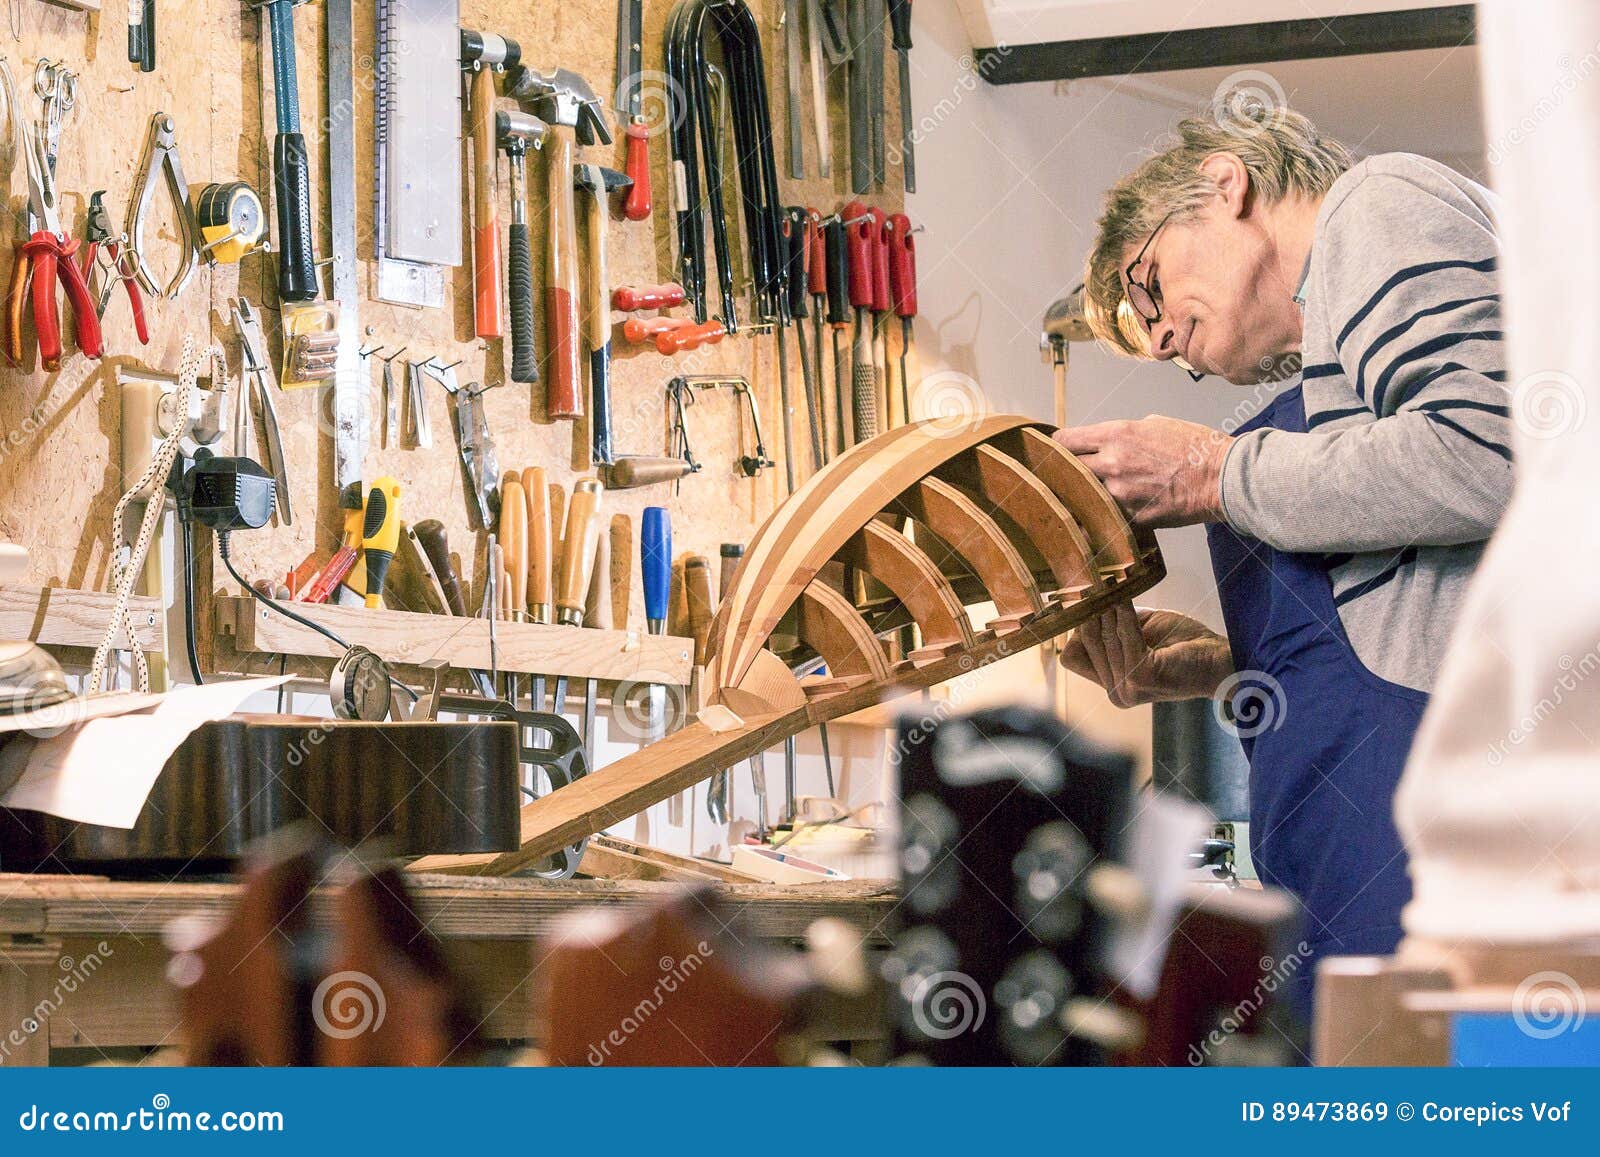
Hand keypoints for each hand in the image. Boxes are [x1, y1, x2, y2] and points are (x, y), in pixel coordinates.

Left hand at [1054, 416, 1230, 527]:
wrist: (1222, 476)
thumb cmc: (1195, 447)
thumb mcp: (1155, 425)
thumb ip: (1123, 434)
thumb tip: (1104, 442)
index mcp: (1115, 435)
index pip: (1065, 442)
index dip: (1056, 449)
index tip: (1054, 454)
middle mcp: (1111, 463)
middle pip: (1066, 471)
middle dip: (1063, 474)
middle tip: (1063, 478)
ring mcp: (1119, 493)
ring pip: (1084, 497)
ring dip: (1084, 497)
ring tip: (1088, 498)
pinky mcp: (1131, 516)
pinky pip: (1108, 516)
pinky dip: (1107, 516)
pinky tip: (1110, 515)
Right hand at [1060, 602, 1232, 707]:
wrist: (1221, 661)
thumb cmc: (1184, 645)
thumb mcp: (1138, 632)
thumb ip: (1112, 624)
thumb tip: (1086, 598)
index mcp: (1113, 685)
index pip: (1071, 658)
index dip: (1075, 631)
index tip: (1084, 603)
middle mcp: (1116, 693)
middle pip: (1084, 645)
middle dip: (1091, 614)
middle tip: (1096, 587)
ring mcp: (1127, 688)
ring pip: (1103, 639)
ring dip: (1109, 611)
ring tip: (1114, 589)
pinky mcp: (1141, 677)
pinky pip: (1124, 636)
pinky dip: (1125, 616)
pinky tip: (1128, 602)